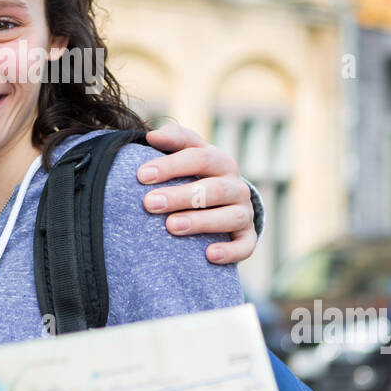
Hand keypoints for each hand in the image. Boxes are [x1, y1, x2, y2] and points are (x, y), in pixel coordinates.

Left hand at [137, 121, 257, 264]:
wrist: (227, 200)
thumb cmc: (196, 174)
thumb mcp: (188, 152)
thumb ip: (173, 139)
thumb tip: (153, 135)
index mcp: (219, 161)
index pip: (198, 157)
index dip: (170, 165)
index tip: (142, 175)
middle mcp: (235, 185)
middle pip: (213, 189)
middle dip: (180, 196)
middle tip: (149, 203)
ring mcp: (244, 211)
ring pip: (231, 216)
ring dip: (201, 222)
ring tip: (171, 226)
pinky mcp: (248, 236)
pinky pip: (245, 246)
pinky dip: (230, 251)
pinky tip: (209, 255)